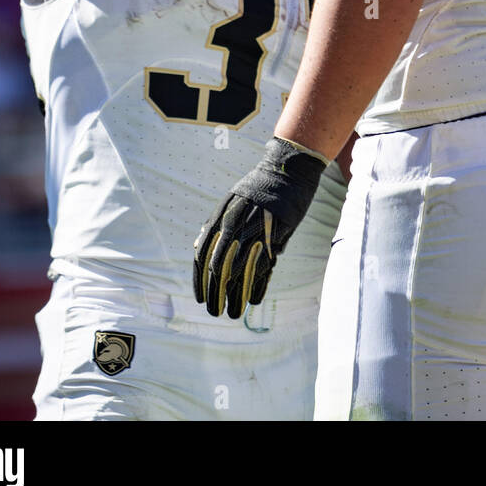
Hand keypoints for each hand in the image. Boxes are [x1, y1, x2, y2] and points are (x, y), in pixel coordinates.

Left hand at [193, 137, 325, 317]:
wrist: (287, 172)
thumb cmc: (258, 187)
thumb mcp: (230, 201)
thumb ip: (214, 225)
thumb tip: (199, 247)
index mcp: (220, 219)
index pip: (203, 258)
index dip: (200, 282)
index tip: (200, 299)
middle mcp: (235, 228)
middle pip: (219, 270)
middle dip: (215, 294)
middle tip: (215, 312)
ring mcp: (256, 233)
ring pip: (241, 273)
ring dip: (236, 296)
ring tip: (234, 313)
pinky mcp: (276, 236)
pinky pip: (264, 268)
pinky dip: (259, 286)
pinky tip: (255, 300)